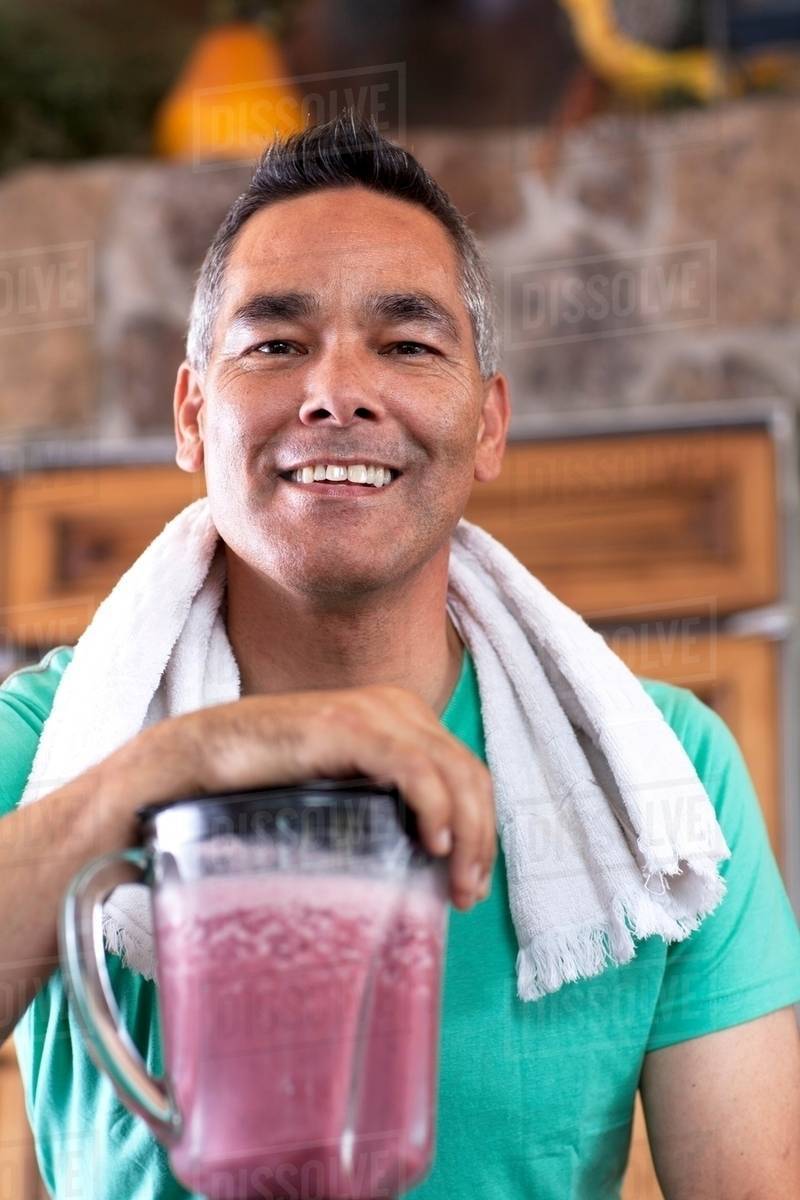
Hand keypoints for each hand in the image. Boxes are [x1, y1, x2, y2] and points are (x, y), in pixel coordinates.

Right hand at [165, 686, 495, 909]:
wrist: (195, 756)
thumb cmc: (262, 782)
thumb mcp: (339, 791)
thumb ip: (379, 805)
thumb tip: (420, 863)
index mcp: (400, 718)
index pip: (465, 772)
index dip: (482, 828)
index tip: (469, 885)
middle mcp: (395, 707)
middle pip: (469, 774)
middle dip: (481, 838)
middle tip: (466, 894)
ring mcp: (373, 713)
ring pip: (454, 771)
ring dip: (469, 832)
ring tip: (456, 883)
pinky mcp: (347, 725)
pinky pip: (414, 766)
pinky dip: (436, 805)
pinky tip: (433, 843)